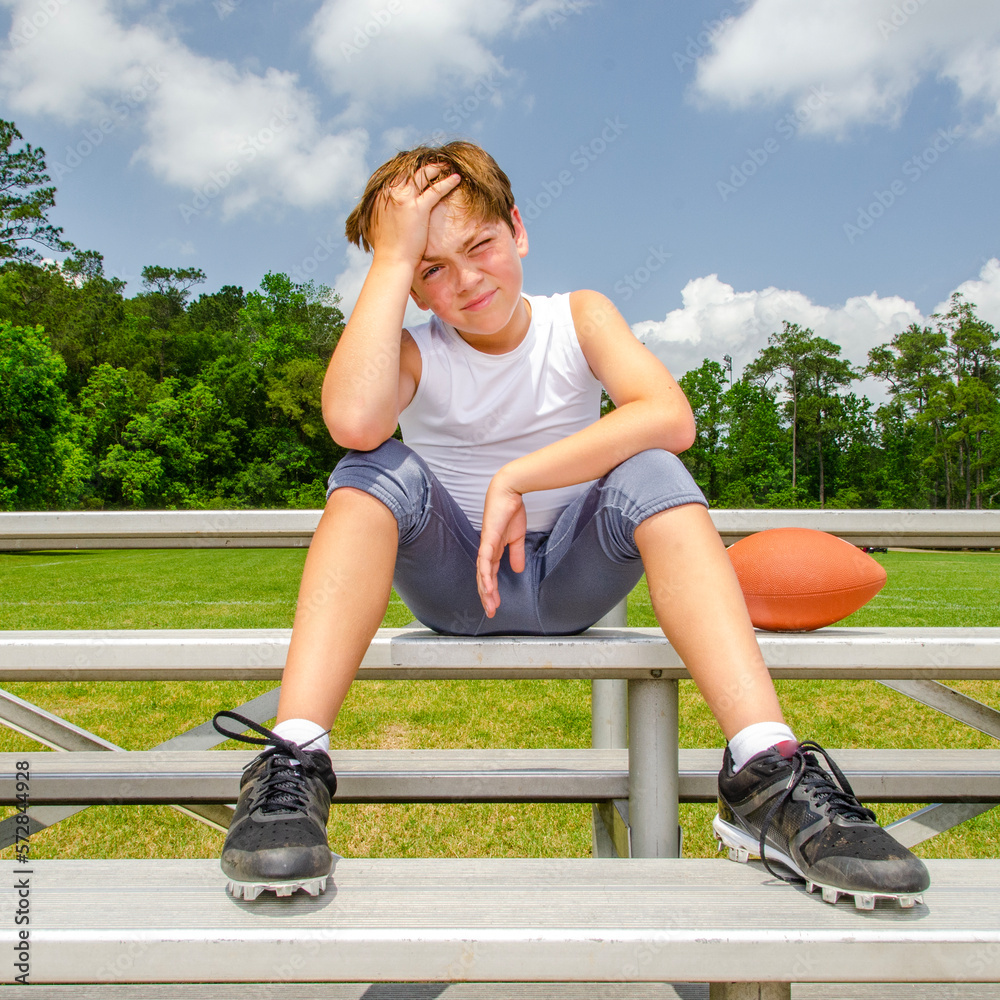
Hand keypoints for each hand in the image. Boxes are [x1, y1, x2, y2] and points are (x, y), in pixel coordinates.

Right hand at [368, 166, 461, 267]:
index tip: (419, 169)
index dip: (409, 171)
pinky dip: (447, 182)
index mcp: (381, 195)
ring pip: (422, 175)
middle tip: (434, 163)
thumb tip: (388, 209)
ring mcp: (404, 199)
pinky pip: (435, 190)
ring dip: (435, 168)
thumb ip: (383, 210)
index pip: (397, 175)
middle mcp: (390, 192)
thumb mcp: (378, 222)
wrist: (392, 260)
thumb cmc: (386, 247)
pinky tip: (456, 178)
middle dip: (422, 165)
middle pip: (408, 171)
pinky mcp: (418, 208)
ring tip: (446, 165)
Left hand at [477, 474, 527, 617]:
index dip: (492, 590)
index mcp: (494, 550)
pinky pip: (485, 560)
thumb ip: (516, 554)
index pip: (490, 575)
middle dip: (487, 596)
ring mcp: (486, 545)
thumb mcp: (517, 538)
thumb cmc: (511, 511)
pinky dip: (485, 574)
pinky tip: (487, 586)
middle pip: (483, 578)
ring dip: (486, 590)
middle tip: (491, 612)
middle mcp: (487, 550)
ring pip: (482, 573)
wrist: (509, 492)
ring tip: (490, 605)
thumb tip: (518, 570)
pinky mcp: (488, 539)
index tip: (496, 605)